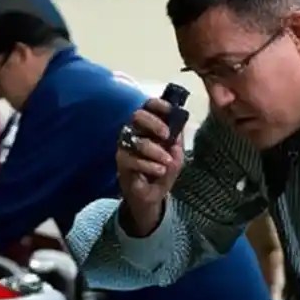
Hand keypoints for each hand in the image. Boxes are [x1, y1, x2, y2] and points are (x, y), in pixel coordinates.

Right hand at [117, 99, 186, 235]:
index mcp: (149, 126)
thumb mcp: (176, 155)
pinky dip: (149, 165)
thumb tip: (178, 124)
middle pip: (137, 116)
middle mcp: (135, 132)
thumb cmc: (163, 169)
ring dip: (155, 151)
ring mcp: (125, 146)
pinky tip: (160, 170)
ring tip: (167, 162)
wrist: (153, 195)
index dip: (159, 104)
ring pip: (136, 140)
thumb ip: (177, 139)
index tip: (170, 110)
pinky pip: (132, 159)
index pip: (149, 106)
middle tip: (167, 136)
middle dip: (154, 124)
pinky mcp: (121, 162)